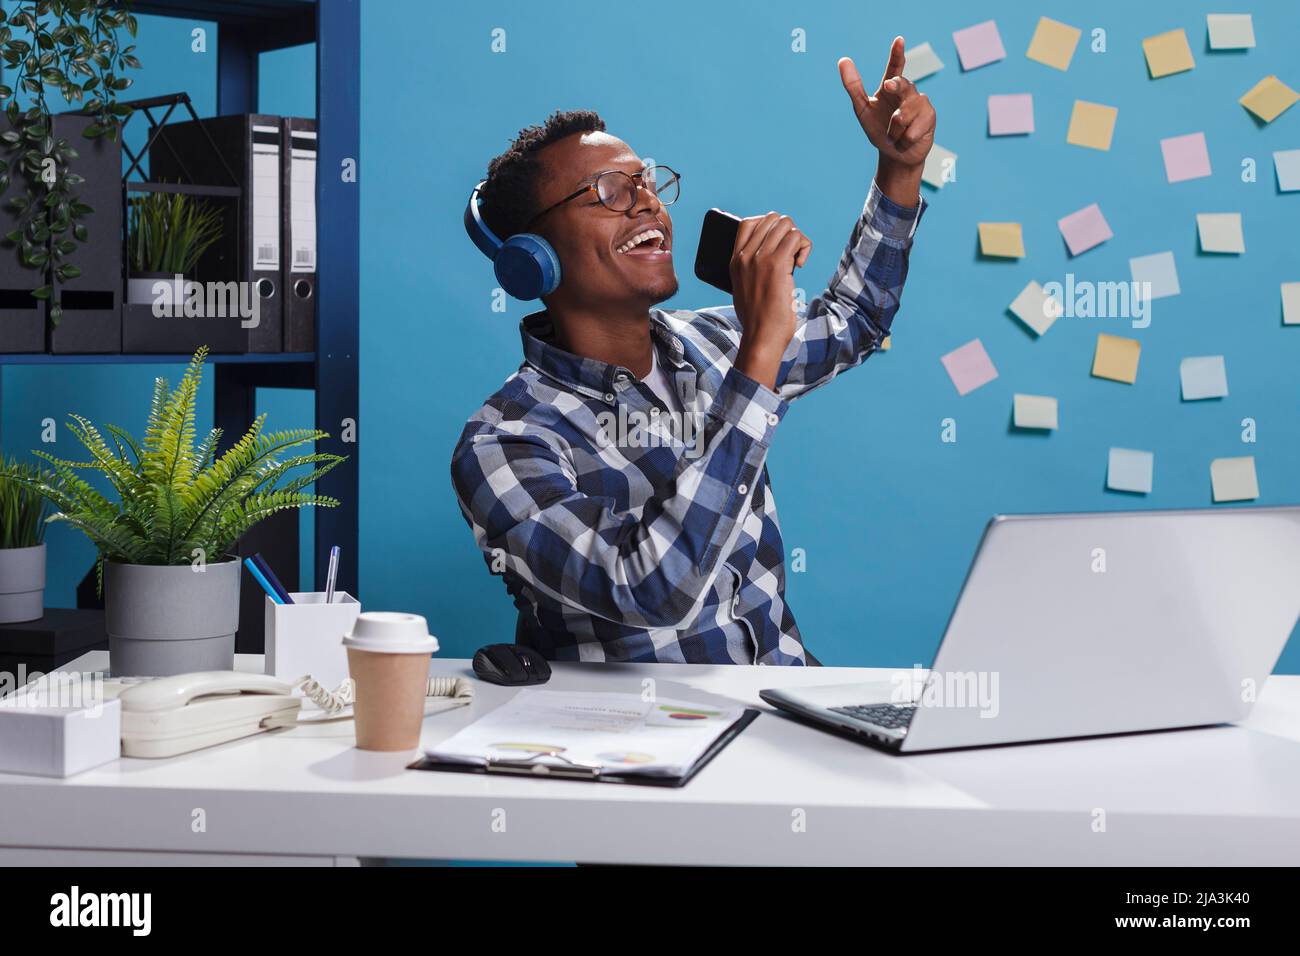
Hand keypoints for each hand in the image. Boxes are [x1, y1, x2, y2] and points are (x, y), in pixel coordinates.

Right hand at [730, 212, 811, 389]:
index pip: (749, 222)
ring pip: (786, 225)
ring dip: (798, 240)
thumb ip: (750, 270)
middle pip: (772, 219)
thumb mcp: (744, 289)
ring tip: (796, 261)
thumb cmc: (757, 319)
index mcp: (734, 261)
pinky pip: (796, 237)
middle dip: (788, 233)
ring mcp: (760, 258)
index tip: (778, 246)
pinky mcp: (777, 264)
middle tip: (791, 255)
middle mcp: (745, 255)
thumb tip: (766, 258)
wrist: (760, 338)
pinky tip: (800, 265)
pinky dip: (804, 247)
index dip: (770, 228)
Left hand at [838, 37, 935, 168]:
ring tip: (894, 135)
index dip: (897, 54)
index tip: (899, 40)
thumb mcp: (862, 109)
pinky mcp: (930, 117)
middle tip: (888, 86)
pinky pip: (912, 130)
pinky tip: (906, 140)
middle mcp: (907, 91)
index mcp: (891, 87)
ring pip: (903, 115)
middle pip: (902, 84)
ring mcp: (921, 103)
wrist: (895, 154)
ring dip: (894, 131)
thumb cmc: (879, 130)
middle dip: (896, 85)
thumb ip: (853, 86)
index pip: (895, 67)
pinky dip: (903, 139)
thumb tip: (843, 60)